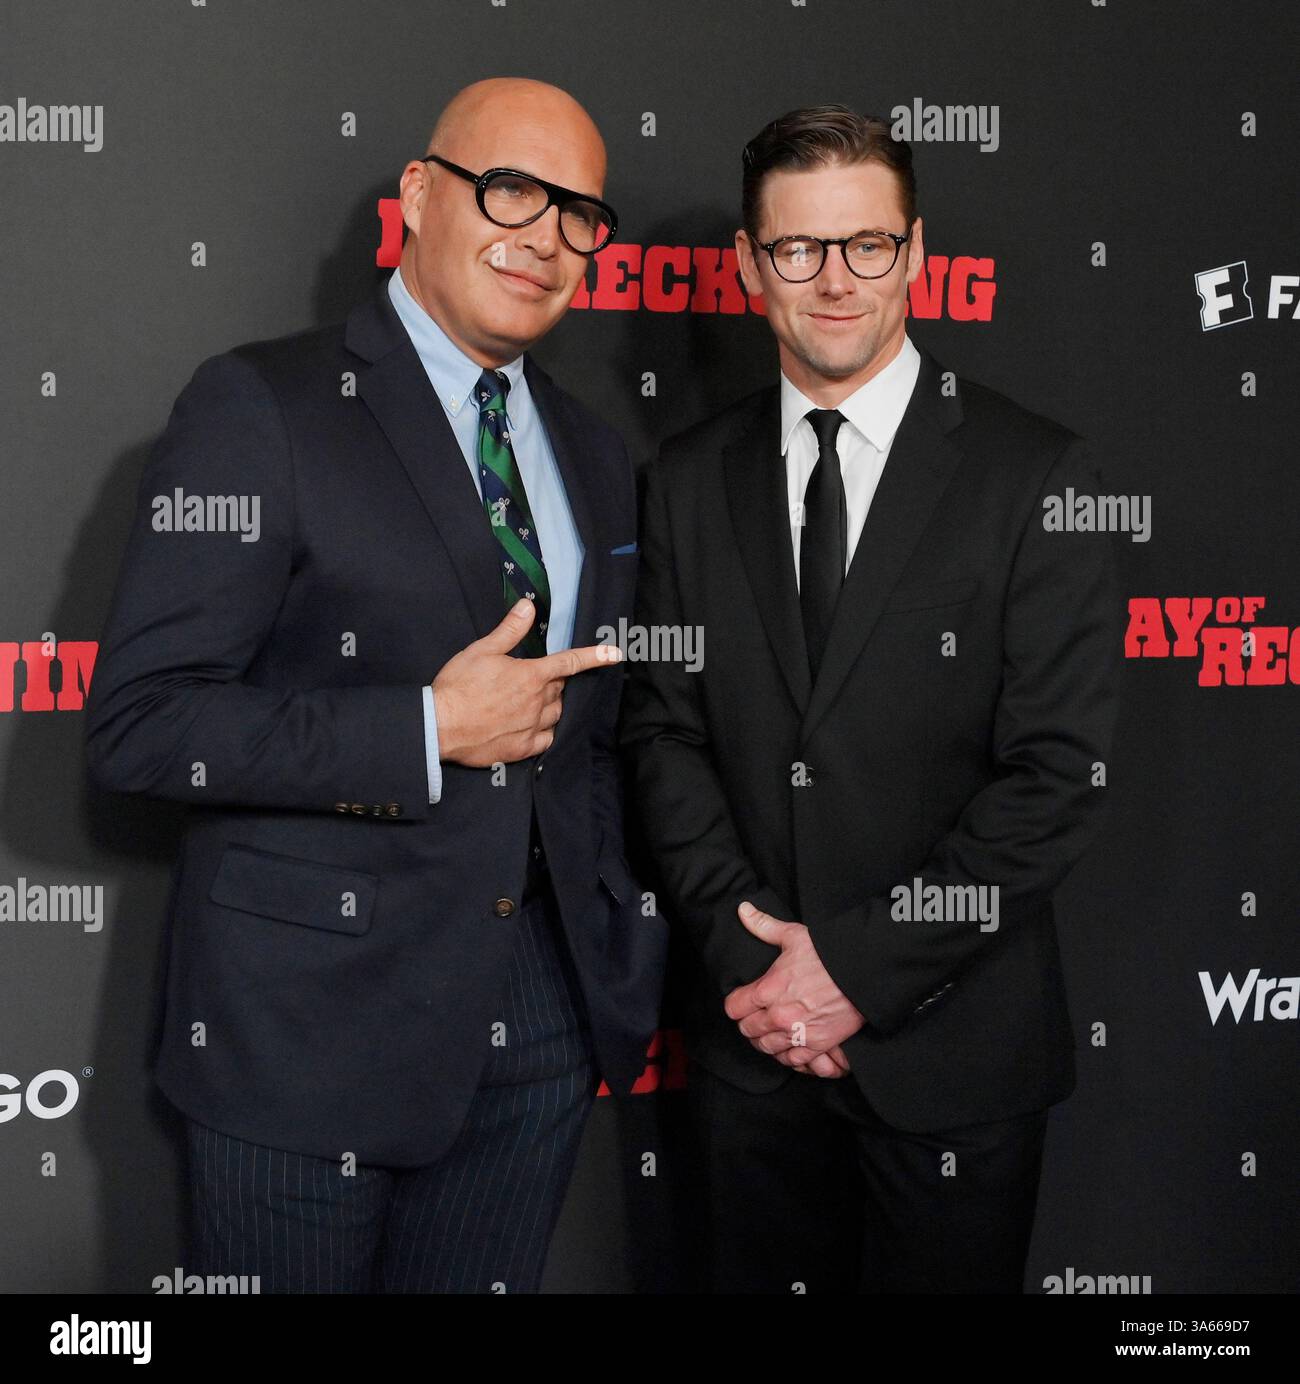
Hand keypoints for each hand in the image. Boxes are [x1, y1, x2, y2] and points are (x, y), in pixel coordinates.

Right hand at [432, 599, 620, 766]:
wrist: (439, 726)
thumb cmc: (458, 686)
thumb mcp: (481, 651)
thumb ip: (509, 630)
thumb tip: (528, 607)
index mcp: (531, 675)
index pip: (570, 663)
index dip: (595, 656)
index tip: (615, 653)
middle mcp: (538, 702)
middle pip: (560, 688)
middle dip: (552, 681)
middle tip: (528, 678)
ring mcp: (532, 727)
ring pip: (557, 713)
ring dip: (550, 704)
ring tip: (529, 701)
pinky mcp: (523, 748)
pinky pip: (547, 738)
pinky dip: (546, 730)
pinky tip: (534, 727)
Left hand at [725, 901, 864, 1075]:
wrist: (864, 971)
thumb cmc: (828, 953)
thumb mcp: (793, 935)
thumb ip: (764, 926)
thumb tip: (743, 910)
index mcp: (767, 989)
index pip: (733, 1008)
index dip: (737, 1003)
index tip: (743, 1000)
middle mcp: (778, 1016)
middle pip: (747, 1030)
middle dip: (750, 1022)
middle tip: (758, 1014)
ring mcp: (797, 1033)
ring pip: (766, 1048)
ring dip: (766, 1039)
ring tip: (772, 1030)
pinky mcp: (818, 1045)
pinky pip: (792, 1061)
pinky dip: (788, 1055)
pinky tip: (789, 1045)